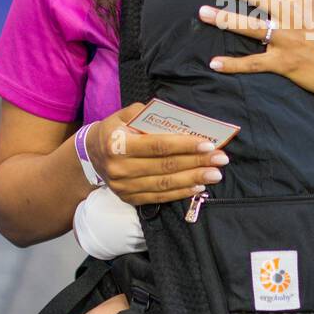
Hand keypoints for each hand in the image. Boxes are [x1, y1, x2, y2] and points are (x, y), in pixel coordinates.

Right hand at [85, 101, 227, 206]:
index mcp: (117, 143)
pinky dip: (181, 193)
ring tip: (215, 174)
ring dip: (194, 179)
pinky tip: (198, 186)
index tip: (208, 144)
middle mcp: (119, 167)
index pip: (158, 145)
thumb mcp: (126, 115)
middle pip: (165, 166)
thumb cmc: (116, 129)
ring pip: (165, 184)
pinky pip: (159, 197)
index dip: (185, 145)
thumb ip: (150, 115)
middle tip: (221, 159)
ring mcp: (123, 186)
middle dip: (197, 162)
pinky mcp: (129, 198)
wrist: (92, 153)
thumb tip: (183, 121)